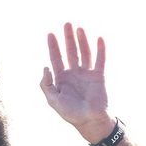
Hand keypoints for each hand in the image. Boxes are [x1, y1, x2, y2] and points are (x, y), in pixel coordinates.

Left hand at [40, 22, 114, 143]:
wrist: (90, 121)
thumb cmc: (70, 113)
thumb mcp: (53, 101)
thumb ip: (47, 85)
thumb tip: (45, 67)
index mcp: (61, 79)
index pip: (56, 58)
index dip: (53, 46)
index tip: (50, 34)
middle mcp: (73, 73)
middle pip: (70, 52)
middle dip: (68, 38)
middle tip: (66, 24)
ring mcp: (86, 74)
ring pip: (84, 53)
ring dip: (82, 40)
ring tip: (79, 28)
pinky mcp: (98, 76)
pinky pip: (99, 60)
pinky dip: (100, 49)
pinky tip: (99, 38)